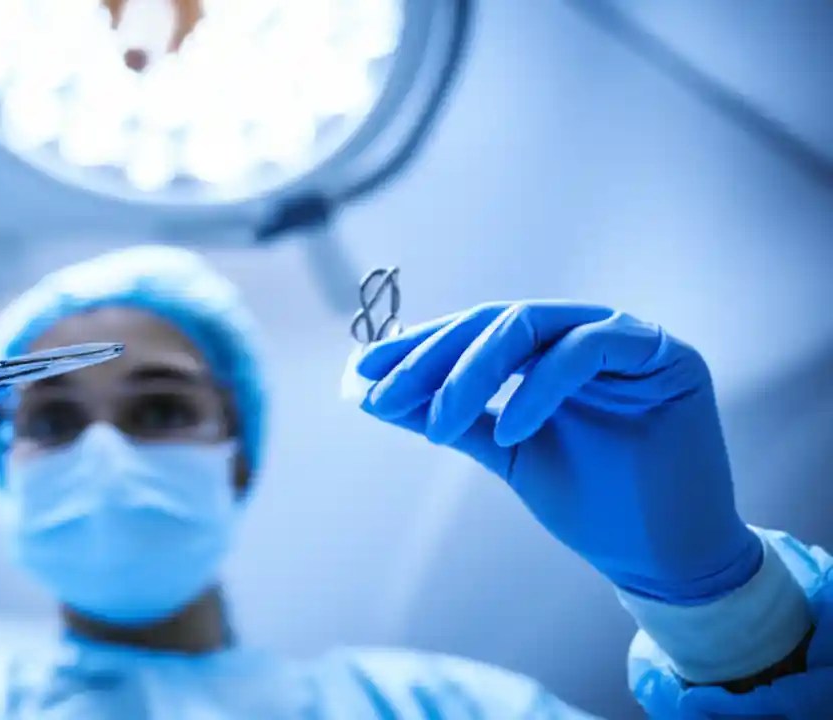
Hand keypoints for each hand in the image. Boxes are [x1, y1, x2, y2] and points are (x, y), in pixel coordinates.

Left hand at [354, 301, 761, 603]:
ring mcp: (623, 335)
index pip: (472, 332)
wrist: (658, 555)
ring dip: (472, 371)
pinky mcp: (662, 353)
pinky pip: (587, 348)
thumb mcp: (504, 450)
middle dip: (431, 360)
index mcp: (546, 348)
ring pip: (530, 326)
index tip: (362, 374)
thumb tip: (372, 394)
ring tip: (437, 425)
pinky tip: (510, 430)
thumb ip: (451, 416)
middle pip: (493, 322)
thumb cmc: (588, 500)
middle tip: (385, 397)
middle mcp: (582, 330)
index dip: (415, 348)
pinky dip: (540, 386)